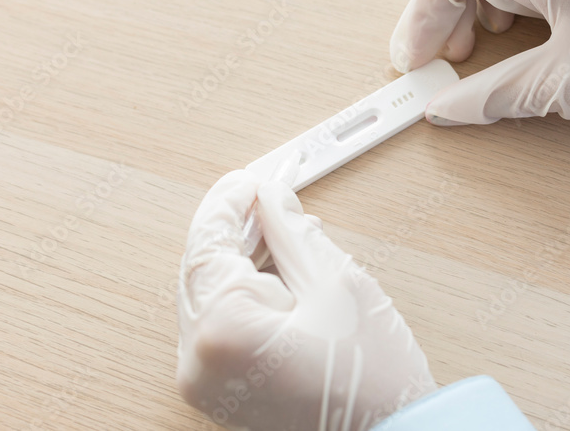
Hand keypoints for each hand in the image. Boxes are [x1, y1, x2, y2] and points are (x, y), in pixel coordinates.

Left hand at [176, 160, 434, 429]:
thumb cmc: (371, 383)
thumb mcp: (336, 285)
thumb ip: (293, 233)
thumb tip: (271, 199)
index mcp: (222, 332)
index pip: (207, 244)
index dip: (228, 203)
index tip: (249, 180)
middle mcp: (198, 362)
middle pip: (202, 269)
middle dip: (237, 231)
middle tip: (271, 201)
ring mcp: (206, 382)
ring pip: (210, 295)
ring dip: (243, 261)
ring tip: (287, 238)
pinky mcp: (222, 390)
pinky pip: (220, 323)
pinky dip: (245, 294)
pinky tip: (281, 276)